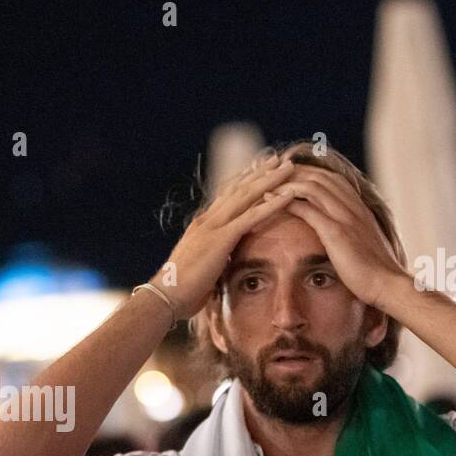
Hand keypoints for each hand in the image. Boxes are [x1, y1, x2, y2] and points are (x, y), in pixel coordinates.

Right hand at [148, 154, 300, 318]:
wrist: (165, 295)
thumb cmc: (180, 290)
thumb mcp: (200, 266)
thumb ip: (214, 257)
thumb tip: (226, 260)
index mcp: (202, 226)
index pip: (226, 197)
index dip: (244, 182)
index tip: (259, 170)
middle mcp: (207, 220)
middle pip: (238, 189)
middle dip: (259, 172)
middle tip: (278, 159)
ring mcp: (214, 226)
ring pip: (247, 195)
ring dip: (270, 180)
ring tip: (289, 167)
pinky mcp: (222, 238)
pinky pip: (252, 216)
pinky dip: (272, 204)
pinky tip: (289, 196)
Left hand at [271, 165, 411, 307]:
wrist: (387, 285)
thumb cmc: (374, 271)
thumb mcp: (363, 244)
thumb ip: (353, 233)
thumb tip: (341, 235)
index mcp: (359, 208)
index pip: (331, 179)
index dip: (309, 172)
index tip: (288, 173)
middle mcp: (352, 207)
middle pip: (319, 176)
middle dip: (293, 171)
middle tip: (270, 172)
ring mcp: (345, 217)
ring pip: (312, 186)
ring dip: (286, 182)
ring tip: (265, 182)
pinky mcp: (336, 232)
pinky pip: (308, 208)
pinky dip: (286, 201)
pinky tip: (269, 199)